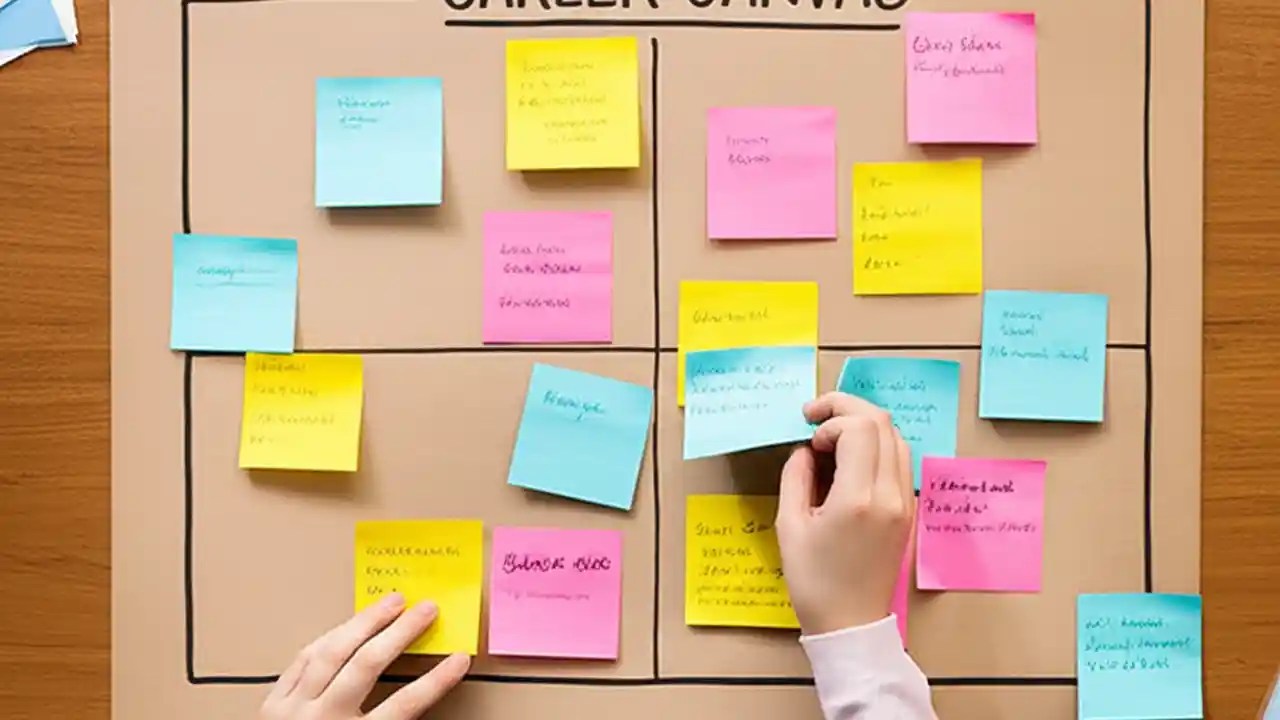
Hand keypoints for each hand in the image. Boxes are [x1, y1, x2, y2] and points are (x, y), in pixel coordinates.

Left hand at [260, 593, 470, 719]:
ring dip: (365, 622)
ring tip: (390, 603)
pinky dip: (327, 639)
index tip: (459, 660)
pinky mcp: (271, 704)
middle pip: (368, 666)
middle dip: (402, 633)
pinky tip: (345, 627)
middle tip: (427, 609)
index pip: (404, 705)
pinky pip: (302, 660)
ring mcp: (293, 709)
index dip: (436, 680)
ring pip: (332, 652)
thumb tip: (417, 699)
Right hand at [775, 392, 914, 635]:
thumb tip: (805, 449)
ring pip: (895, 438)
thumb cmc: (814, 581)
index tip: (807, 437)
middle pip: (882, 423)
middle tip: (815, 416)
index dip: (830, 419)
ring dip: (863, 426)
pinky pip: (898, 461)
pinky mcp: (909, 511)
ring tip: (831, 438)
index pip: (859, 428)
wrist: (850, 624)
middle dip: (846, 409)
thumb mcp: (789, 525)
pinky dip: (875, 446)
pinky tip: (850, 459)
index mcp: (859, 498)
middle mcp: (891, 495)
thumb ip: (796, 476)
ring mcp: (906, 502)